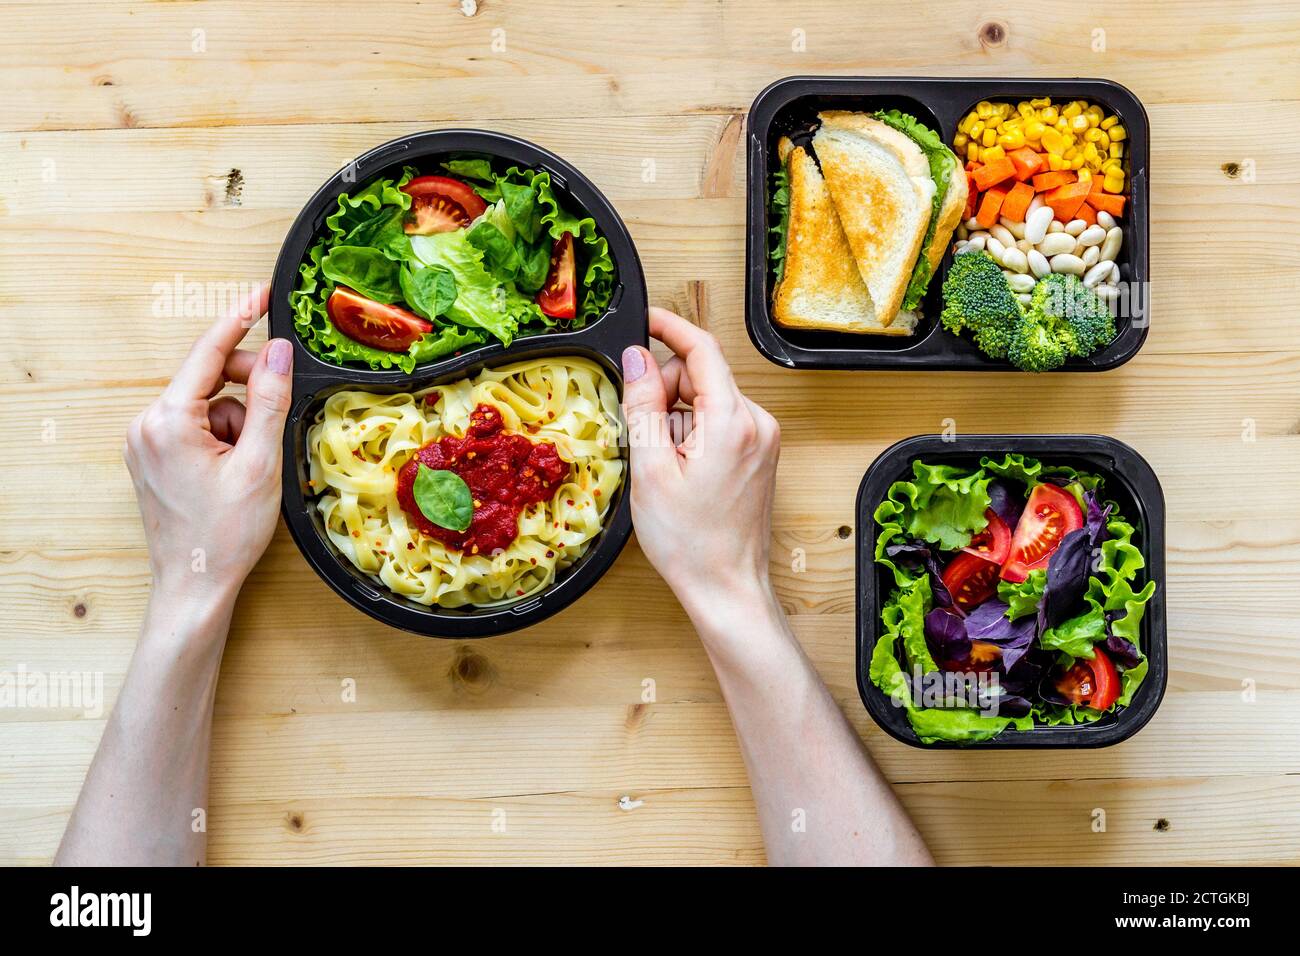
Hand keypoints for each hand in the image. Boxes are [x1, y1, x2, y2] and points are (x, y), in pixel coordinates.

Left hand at [124, 284, 292, 609]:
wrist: (195, 585)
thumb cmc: (225, 534)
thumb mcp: (259, 463)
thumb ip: (269, 400)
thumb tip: (278, 351)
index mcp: (167, 420)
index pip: (208, 352)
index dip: (240, 318)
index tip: (262, 293)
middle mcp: (145, 424)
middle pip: (210, 379)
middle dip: (248, 394)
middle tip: (272, 426)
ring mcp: (145, 441)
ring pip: (208, 405)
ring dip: (238, 426)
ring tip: (248, 468)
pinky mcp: (152, 457)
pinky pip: (197, 426)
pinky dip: (224, 439)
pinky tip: (234, 472)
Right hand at [621, 307, 780, 618]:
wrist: (727, 588)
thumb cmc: (690, 542)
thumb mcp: (651, 468)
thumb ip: (643, 404)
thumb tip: (636, 356)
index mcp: (733, 421)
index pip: (703, 348)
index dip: (669, 327)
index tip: (644, 318)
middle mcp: (758, 422)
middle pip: (703, 375)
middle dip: (667, 393)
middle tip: (648, 440)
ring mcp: (763, 439)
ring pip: (708, 400)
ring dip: (678, 420)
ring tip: (667, 468)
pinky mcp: (761, 453)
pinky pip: (720, 422)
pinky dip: (694, 434)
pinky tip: (683, 471)